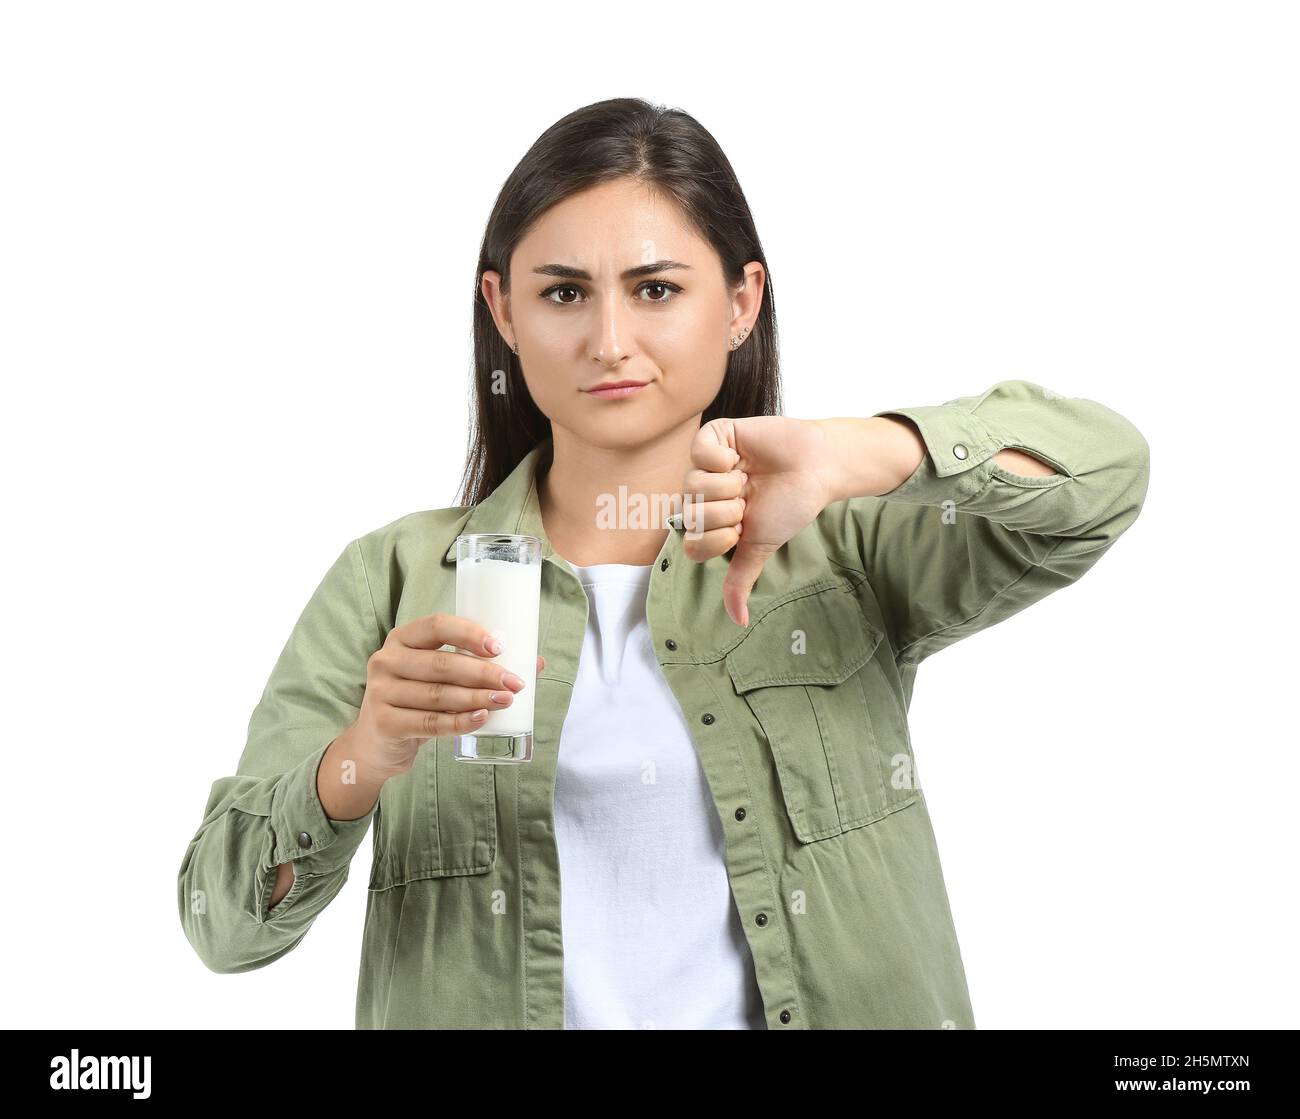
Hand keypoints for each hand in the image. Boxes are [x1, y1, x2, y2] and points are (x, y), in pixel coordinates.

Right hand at [348, 614, 544, 780]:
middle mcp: (387, 660)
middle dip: (484, 673)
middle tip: (515, 683)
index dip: (470, 633)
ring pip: (439, 694)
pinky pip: (429, 722)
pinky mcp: (383, 723)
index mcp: (403, 638)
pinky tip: (482, 719)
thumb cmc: (418, 701)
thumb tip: (536, 663)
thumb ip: (478, 667)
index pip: (437, 625)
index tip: (500, 646)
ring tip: (506, 700)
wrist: (377, 744)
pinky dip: (459, 722)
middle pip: (442, 663)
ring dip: (477, 698)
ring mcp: (380, 691)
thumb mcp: (440, 679)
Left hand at [681, 416, 836, 627]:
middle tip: (748, 501)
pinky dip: (721, 459)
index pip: (691, 545)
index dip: (719, 540)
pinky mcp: (714, 437)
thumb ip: (741, 579)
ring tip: (747, 479)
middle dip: (727, 514)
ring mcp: (705, 465)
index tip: (743, 529)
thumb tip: (738, 621)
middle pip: (690, 516)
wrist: (816, 468)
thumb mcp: (760, 546)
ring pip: (693, 486)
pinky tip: (739, 458)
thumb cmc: (789, 505)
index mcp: (710, 522)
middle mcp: (702, 495)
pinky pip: (698, 452)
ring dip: (728, 486)